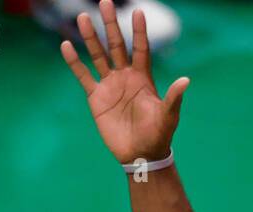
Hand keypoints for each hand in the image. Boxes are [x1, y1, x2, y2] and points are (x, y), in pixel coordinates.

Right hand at [60, 0, 188, 164]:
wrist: (140, 155)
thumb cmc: (158, 135)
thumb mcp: (168, 116)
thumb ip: (174, 97)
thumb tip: (186, 80)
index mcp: (143, 78)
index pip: (141, 48)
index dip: (139, 31)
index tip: (138, 10)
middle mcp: (125, 77)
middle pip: (117, 45)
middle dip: (111, 24)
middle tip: (105, 1)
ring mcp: (110, 86)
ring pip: (98, 56)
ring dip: (91, 37)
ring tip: (82, 16)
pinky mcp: (96, 98)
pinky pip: (83, 76)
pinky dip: (74, 62)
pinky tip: (67, 45)